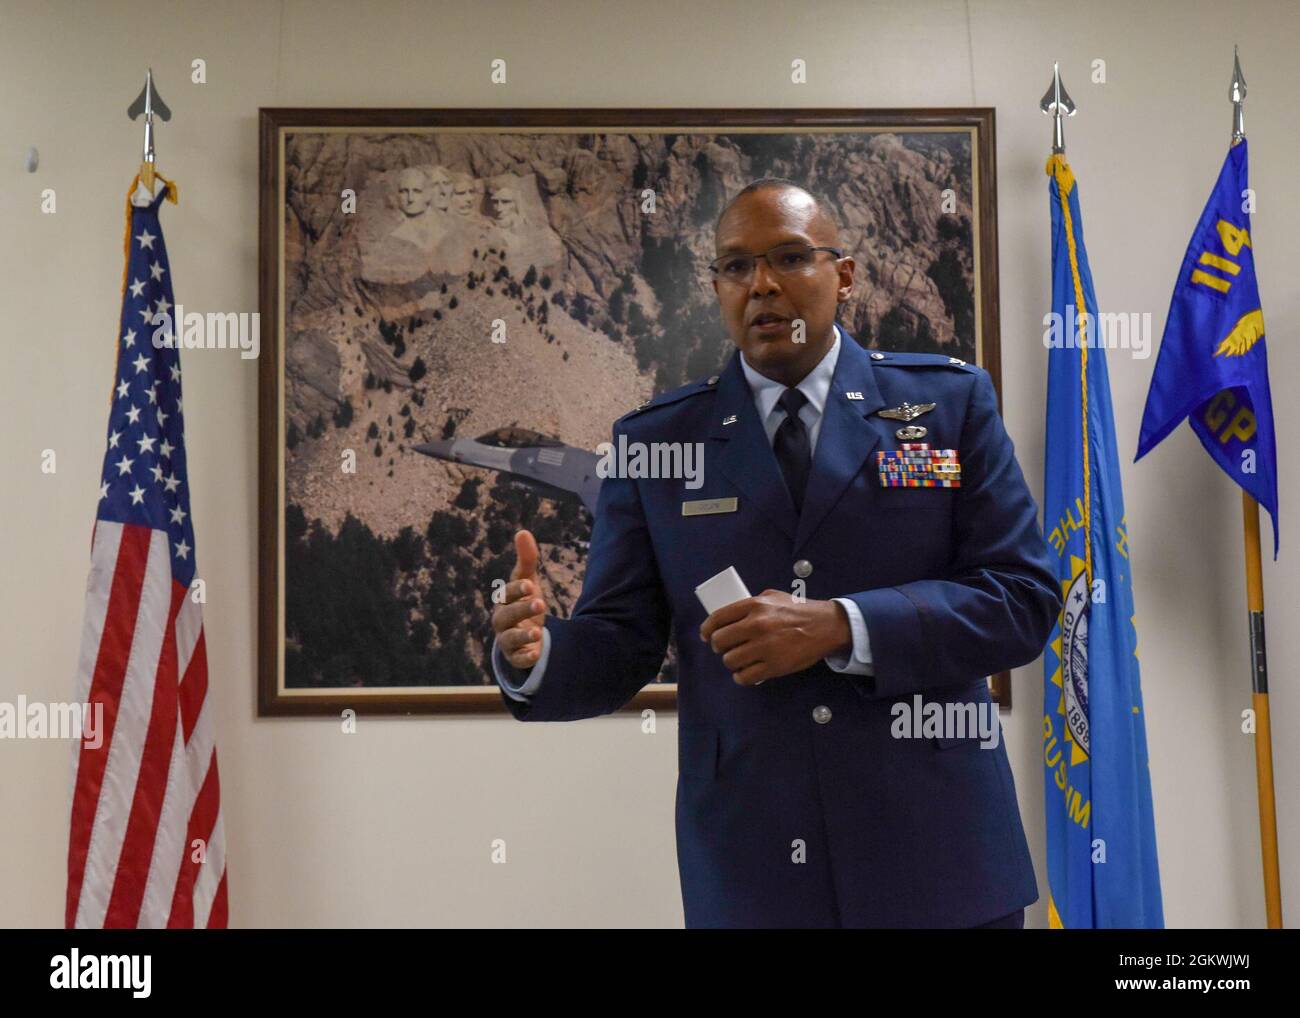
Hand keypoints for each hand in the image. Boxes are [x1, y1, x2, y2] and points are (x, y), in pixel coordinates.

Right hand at [491, 530, 548, 669]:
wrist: (527, 634)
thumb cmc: (525, 602)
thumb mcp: (528, 582)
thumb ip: (526, 560)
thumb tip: (523, 531)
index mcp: (504, 601)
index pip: (506, 594)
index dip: (516, 590)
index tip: (529, 584)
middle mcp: (502, 620)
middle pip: (506, 616)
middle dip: (521, 610)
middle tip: (539, 603)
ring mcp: (507, 640)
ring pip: (509, 639)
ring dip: (522, 636)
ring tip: (538, 633)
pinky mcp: (516, 657)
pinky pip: (517, 660)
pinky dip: (525, 658)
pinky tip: (536, 654)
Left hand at [699, 590, 851, 685]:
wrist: (826, 626)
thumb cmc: (799, 610)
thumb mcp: (774, 597)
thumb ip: (752, 604)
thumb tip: (731, 616)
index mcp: (755, 605)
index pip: (718, 618)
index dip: (707, 629)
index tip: (706, 635)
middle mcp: (757, 625)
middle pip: (720, 641)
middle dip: (719, 646)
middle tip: (725, 648)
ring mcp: (765, 647)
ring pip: (730, 660)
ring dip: (731, 662)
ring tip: (738, 660)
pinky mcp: (774, 666)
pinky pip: (745, 677)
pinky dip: (741, 677)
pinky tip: (744, 673)